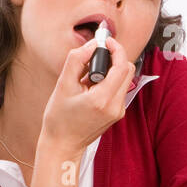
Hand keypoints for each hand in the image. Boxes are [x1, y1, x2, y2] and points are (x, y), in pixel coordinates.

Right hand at [40, 33, 137, 153]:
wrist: (62, 145)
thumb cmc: (59, 119)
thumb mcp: (62, 86)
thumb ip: (77, 60)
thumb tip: (92, 44)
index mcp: (102, 99)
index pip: (121, 65)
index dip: (115, 48)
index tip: (104, 41)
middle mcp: (115, 106)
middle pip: (128, 69)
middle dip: (114, 58)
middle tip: (94, 58)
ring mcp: (119, 111)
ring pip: (124, 78)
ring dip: (110, 70)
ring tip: (88, 78)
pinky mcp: (118, 113)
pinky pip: (119, 88)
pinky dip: (108, 81)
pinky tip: (90, 88)